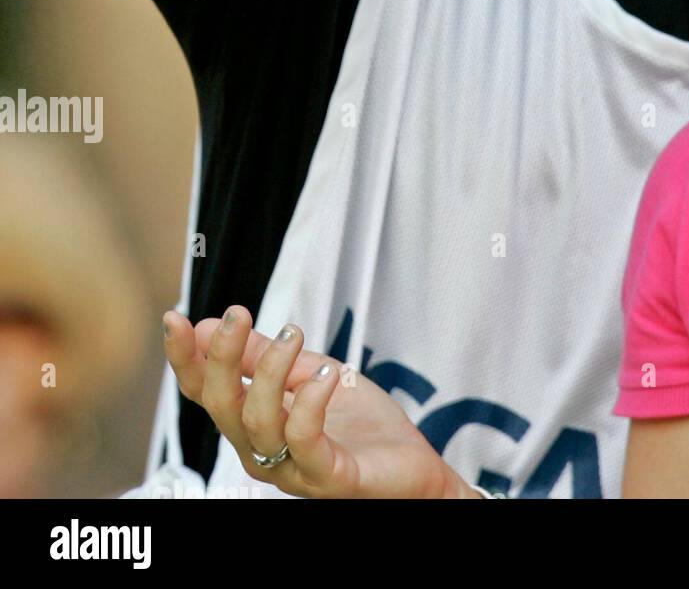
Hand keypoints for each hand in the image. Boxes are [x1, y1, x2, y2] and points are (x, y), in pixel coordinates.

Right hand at [162, 305, 479, 498]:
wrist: (409, 465)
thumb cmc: (358, 423)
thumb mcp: (309, 373)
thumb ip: (263, 356)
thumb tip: (210, 324)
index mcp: (252, 423)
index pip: (205, 393)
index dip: (186, 359)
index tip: (175, 317)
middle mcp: (261, 450)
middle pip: (222, 406)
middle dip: (222, 357)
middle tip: (237, 314)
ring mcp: (291, 469)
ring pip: (257, 421)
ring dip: (271, 370)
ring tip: (294, 334)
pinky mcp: (327, 478)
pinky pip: (304, 442)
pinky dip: (309, 402)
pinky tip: (325, 374)